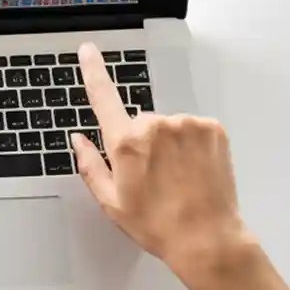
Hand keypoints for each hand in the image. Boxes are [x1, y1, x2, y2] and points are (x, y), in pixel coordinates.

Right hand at [71, 42, 253, 289]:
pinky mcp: (212, 128)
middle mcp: (155, 126)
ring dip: (169, 144)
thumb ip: (89, 165)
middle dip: (142, 142)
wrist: (207, 239)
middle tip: (153, 177)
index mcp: (125, 142)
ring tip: (178, 178)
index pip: (103, 97)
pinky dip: (192, 144)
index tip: (88, 50)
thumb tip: (77, 139)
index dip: (93, 70)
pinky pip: (193, 128)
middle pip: (140, 122)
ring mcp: (187, 124)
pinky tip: (194, 170)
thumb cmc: (155, 224)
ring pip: (168, 126)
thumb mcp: (110, 201)